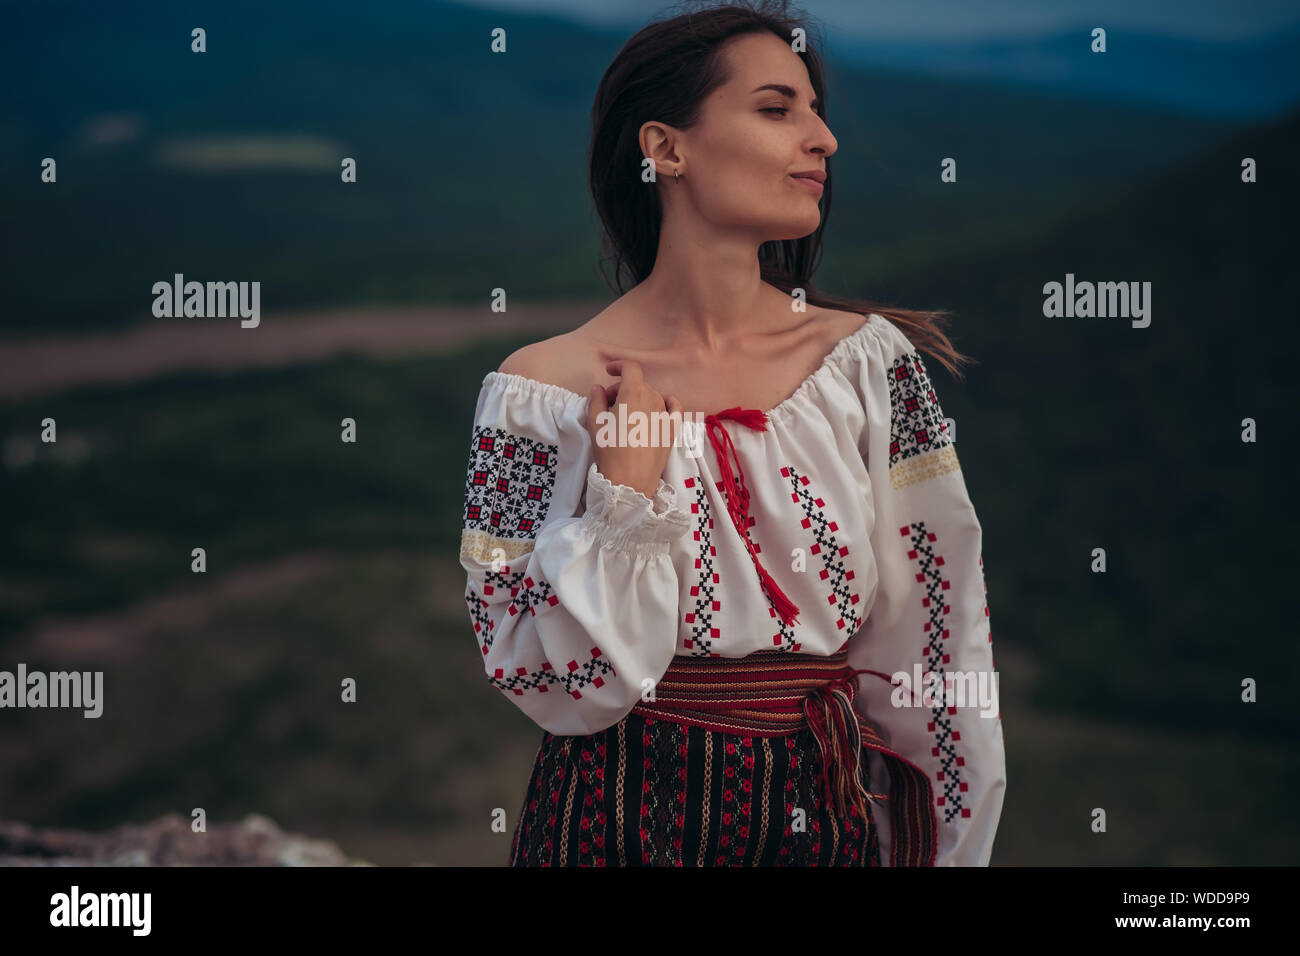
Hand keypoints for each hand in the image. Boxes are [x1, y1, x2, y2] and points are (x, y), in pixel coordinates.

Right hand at [587, 360, 681, 500]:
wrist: (630, 481)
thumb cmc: (610, 452)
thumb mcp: (595, 424)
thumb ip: (596, 400)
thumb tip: (598, 388)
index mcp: (634, 393)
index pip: (630, 368)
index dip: (618, 365)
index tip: (609, 371)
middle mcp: (653, 399)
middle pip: (638, 384)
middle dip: (621, 389)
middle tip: (607, 405)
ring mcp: (666, 414)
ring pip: (652, 396)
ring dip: (638, 398)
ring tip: (626, 414)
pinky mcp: (673, 430)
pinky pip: (675, 408)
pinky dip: (668, 402)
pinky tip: (660, 405)